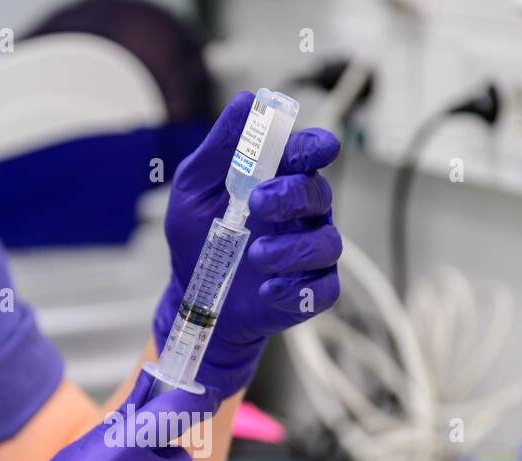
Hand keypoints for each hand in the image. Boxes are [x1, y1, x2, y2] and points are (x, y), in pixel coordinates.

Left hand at [157, 91, 342, 395]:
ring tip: (255, 255)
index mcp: (280, 180)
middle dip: (291, 196)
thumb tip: (246, 102)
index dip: (316, 147)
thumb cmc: (199, 237)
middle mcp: (303, 214)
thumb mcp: (195, 189)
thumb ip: (220, 148)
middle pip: (319, 193)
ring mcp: (309, 253)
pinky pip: (324, 288)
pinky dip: (297, 289)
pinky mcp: (310, 291)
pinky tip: (268, 289)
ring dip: (293, 248)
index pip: (310, 154)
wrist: (194, 296)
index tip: (316, 148)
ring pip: (327, 243)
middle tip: (258, 203)